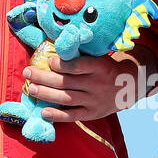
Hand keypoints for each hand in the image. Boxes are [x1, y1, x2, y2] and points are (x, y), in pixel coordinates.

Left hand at [22, 55, 140, 121]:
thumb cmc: (106, 67)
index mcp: (99, 67)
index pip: (78, 66)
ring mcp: (94, 101)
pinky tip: (43, 111)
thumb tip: (55, 42)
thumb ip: (81, 53)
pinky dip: (58, 115)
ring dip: (46, 94)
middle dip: (44, 77)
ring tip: (31, 89)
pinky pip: (73, 115)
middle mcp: (97, 84)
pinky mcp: (92, 114)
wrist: (129, 86)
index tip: (49, 60)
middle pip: (67, 82)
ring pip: (67, 98)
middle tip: (27, 72)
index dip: (62, 64)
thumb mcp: (99, 56)